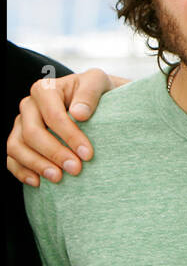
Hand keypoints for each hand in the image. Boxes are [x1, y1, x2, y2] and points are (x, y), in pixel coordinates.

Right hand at [6, 69, 119, 185]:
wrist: (93, 100)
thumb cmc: (95, 92)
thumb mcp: (98, 83)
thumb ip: (90, 93)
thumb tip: (79, 114)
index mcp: (45, 89)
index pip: (53, 115)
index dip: (69, 136)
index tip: (87, 154)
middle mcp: (28, 106)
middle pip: (32, 133)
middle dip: (54, 153)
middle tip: (76, 169)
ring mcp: (21, 124)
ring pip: (16, 146)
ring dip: (36, 165)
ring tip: (58, 178)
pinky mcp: (19, 139)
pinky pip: (10, 157)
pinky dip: (21, 171)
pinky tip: (38, 182)